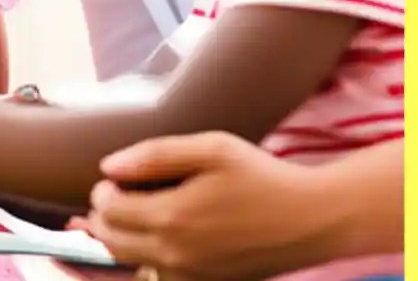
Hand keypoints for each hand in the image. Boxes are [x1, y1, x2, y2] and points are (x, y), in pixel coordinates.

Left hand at [85, 132, 341, 280]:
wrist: (314, 219)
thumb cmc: (263, 177)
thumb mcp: (212, 149)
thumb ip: (155, 155)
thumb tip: (108, 167)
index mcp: (171, 218)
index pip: (107, 211)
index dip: (102, 192)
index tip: (115, 179)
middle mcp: (175, 255)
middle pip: (110, 241)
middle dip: (103, 217)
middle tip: (116, 196)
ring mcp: (190, 277)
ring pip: (129, 263)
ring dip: (120, 240)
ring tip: (129, 216)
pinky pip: (158, 277)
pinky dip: (147, 259)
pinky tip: (160, 238)